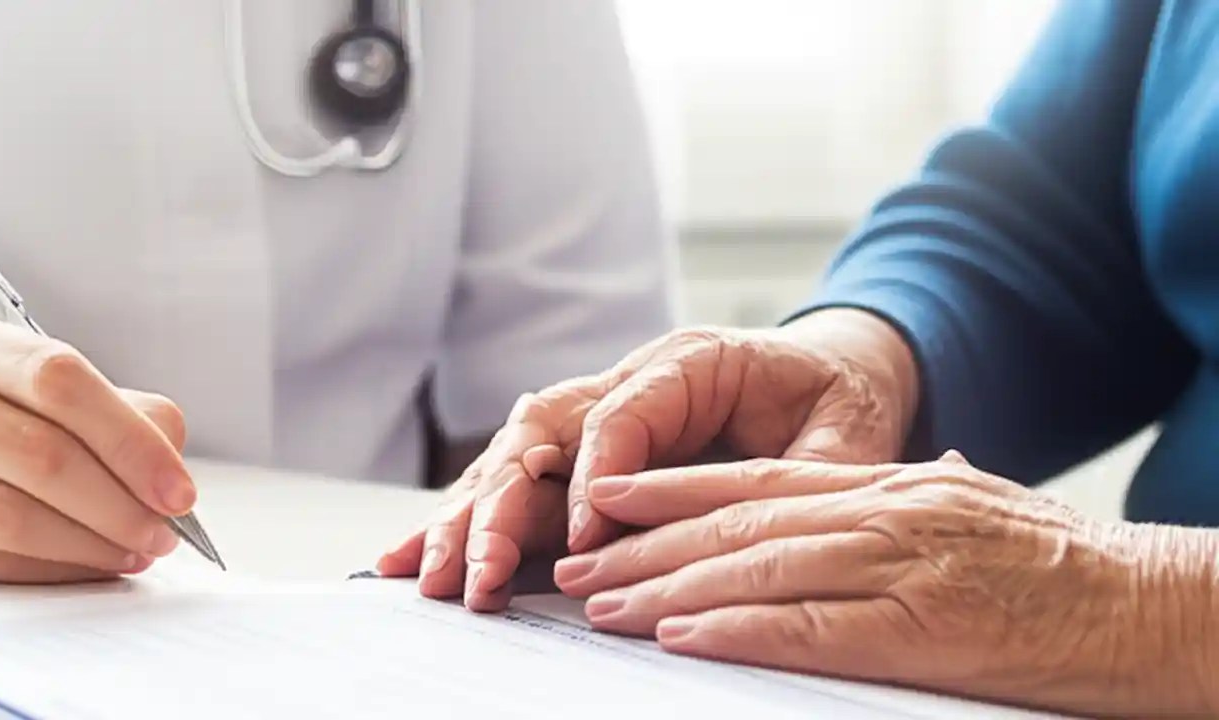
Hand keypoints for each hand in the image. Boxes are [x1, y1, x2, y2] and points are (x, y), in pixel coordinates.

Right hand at [0, 316, 193, 583]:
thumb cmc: (5, 415)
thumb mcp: (52, 392)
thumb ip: (123, 416)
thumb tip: (169, 476)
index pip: (60, 381)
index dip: (130, 441)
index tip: (178, 491)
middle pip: (40, 453)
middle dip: (119, 505)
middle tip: (162, 534)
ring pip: (5, 514)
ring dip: (87, 544)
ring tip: (132, 552)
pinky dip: (46, 570)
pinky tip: (85, 564)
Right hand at [377, 308, 919, 610]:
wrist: (833, 372)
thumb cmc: (837, 393)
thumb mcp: (847, 426)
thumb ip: (807, 470)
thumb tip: (756, 527)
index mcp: (687, 362)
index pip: (617, 415)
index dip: (591, 478)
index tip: (580, 541)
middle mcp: (629, 382)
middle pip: (539, 430)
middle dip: (497, 503)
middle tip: (467, 571)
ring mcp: (601, 415)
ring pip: (515, 455)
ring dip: (467, 514)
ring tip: (423, 573)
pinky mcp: (589, 453)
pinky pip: (523, 480)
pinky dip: (474, 517)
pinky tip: (426, 555)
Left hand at [553, 451, 1218, 716]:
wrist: (1151, 602)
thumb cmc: (1063, 563)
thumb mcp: (973, 504)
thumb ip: (910, 492)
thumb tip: (886, 476)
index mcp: (885, 484)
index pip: (755, 478)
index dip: (671, 487)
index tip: (606, 498)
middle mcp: (880, 513)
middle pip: (735, 523)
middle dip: (644, 544)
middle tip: (574, 563)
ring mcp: (899, 565)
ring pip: (756, 569)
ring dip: (667, 589)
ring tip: (600, 605)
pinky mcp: (922, 628)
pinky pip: (811, 627)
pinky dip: (737, 630)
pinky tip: (682, 636)